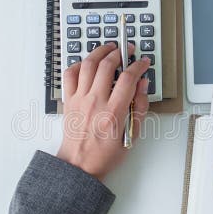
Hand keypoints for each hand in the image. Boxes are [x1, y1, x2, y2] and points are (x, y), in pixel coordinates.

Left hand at [56, 42, 149, 180]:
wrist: (79, 165)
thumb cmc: (104, 154)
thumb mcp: (132, 135)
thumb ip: (140, 107)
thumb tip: (143, 85)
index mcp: (113, 112)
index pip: (128, 78)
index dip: (138, 65)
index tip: (143, 62)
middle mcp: (95, 102)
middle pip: (107, 65)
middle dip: (120, 52)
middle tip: (127, 50)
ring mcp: (79, 100)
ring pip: (88, 64)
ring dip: (100, 52)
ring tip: (109, 48)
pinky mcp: (69, 100)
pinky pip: (70, 74)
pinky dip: (79, 64)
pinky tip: (88, 63)